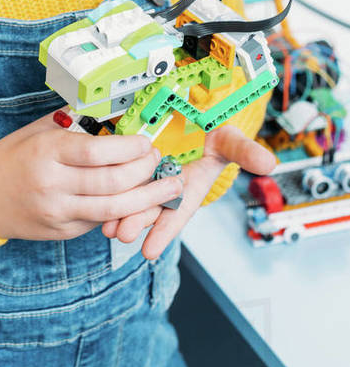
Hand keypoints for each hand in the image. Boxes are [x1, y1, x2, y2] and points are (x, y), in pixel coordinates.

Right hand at [0, 112, 183, 241]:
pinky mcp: (62, 231)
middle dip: (144, 172)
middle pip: (110, 182)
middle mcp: (53, 184)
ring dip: (146, 198)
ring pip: (112, 209)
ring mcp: (58, 212)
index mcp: (46, 152)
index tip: (146, 142)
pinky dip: (125, 212)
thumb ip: (72, 125)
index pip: (95, 152)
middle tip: (160, 161)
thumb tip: (111, 113)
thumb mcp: (37, 130)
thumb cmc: (12, 157)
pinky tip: (143, 203)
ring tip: (169, 188)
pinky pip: (100, 222)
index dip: (127, 148)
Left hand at [101, 125, 276, 258]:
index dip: (164, 230)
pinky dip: (114, 192)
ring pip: (136, 198)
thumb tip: (269, 163)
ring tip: (107, 228)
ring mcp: (152, 175)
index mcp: (192, 185)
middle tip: (121, 235)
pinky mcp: (137, 164)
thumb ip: (245, 152)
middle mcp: (170, 185)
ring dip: (122, 213)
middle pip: (152, 208)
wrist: (197, 115)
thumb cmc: (215, 130)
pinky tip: (98, 205)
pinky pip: (125, 180)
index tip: (150, 251)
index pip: (178, 211)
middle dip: (137, 222)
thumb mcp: (231, 139)